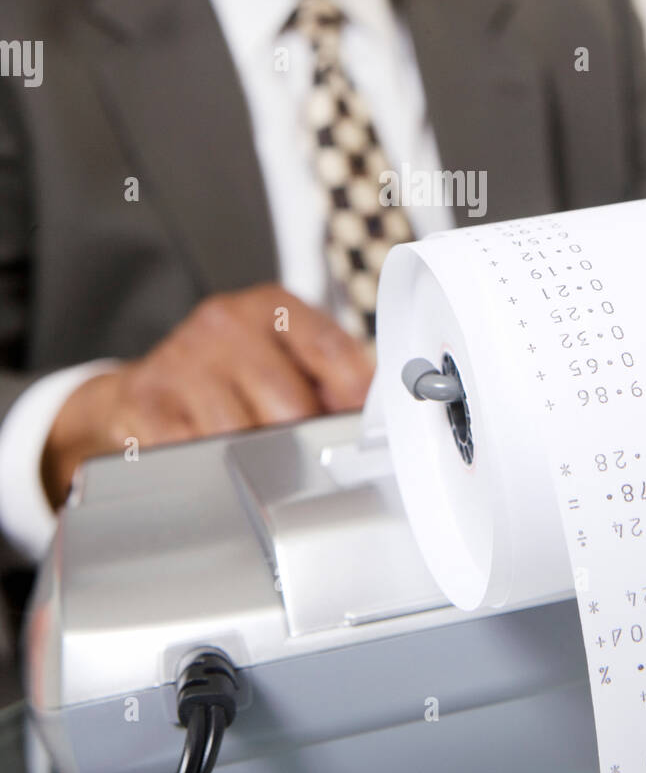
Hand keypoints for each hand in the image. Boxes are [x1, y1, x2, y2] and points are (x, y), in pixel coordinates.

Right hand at [40, 285, 374, 508]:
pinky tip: (207, 456)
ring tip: (245, 450)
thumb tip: (374, 418)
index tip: (359, 427)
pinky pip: (195, 451)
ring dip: (251, 460)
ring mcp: (184, 359)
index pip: (331, 349)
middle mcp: (226, 324)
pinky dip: (208, 466)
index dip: (353, 397)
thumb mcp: (281, 355)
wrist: (144, 387)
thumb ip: (330, 376)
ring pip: (244, 438)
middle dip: (299, 439)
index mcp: (271, 306)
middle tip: (294, 448)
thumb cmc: (227, 373)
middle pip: (290, 407)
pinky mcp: (148, 400)